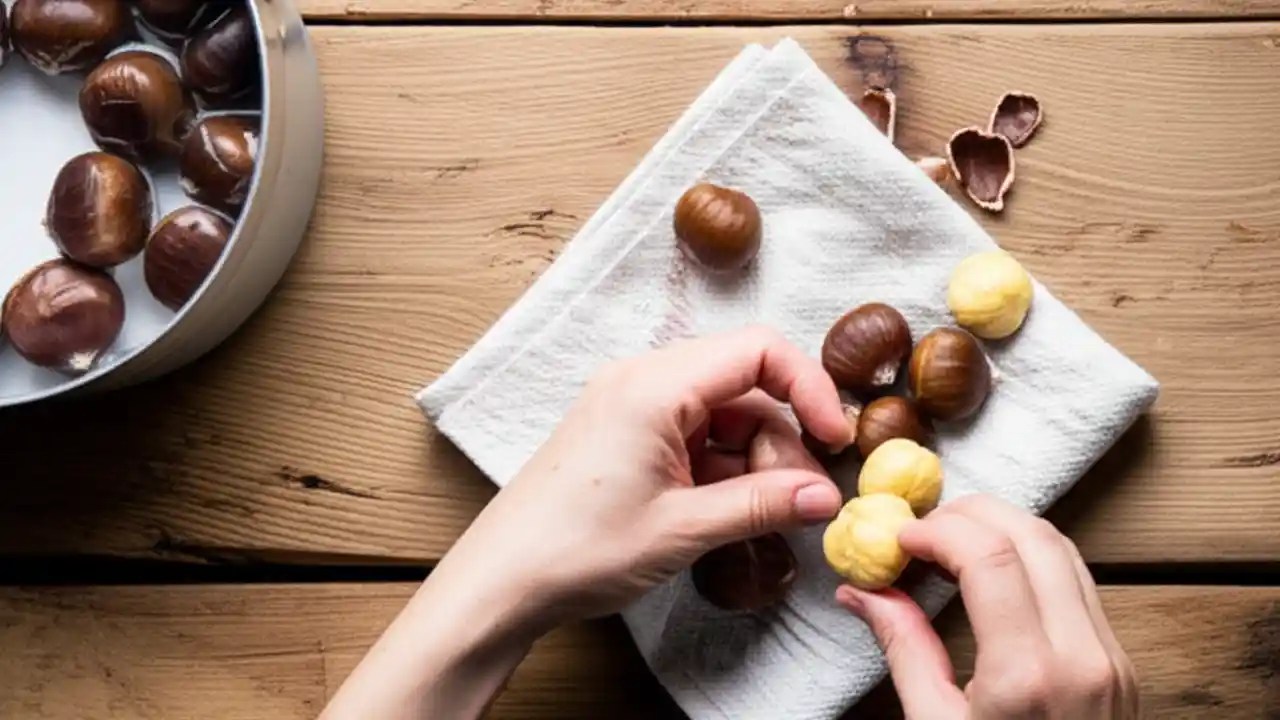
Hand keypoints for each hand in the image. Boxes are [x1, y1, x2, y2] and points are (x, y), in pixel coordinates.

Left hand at [323, 326, 852, 718]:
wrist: (502, 580)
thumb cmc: (577, 549)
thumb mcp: (683, 529)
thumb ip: (763, 504)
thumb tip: (826, 496)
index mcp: (654, 385)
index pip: (759, 350)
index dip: (809, 389)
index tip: (834, 441)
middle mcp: (643, 379)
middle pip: (745, 384)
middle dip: (782, 439)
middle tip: (797, 501)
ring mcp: (632, 405)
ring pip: (724, 413)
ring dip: (755, 459)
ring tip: (760, 516)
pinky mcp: (627, 433)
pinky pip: (696, 434)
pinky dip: (723, 468)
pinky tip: (727, 512)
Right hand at [837, 494, 1138, 718]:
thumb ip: (903, 649)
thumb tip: (862, 592)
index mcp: (1028, 675)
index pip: (990, 556)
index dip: (939, 529)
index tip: (900, 536)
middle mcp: (1083, 657)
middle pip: (1033, 535)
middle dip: (971, 514)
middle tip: (923, 527)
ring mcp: (1112, 659)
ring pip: (1063, 549)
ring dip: (1005, 529)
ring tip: (952, 543)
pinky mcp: (1121, 664)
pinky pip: (1079, 581)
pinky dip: (1033, 557)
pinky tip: (992, 571)